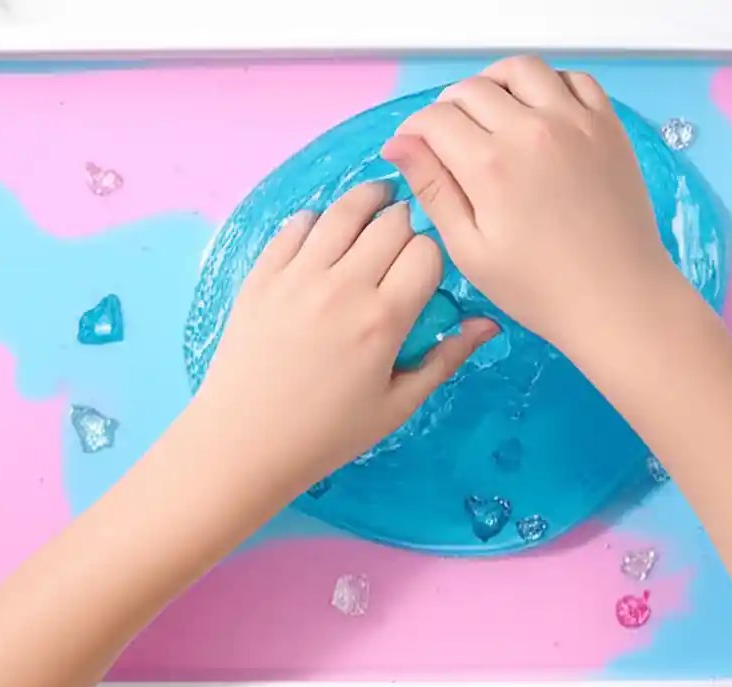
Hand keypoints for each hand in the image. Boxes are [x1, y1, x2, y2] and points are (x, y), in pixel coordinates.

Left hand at [193, 182, 497, 488]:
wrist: (243, 441)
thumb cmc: (326, 434)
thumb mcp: (396, 407)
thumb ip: (444, 360)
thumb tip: (487, 325)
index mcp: (383, 319)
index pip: (426, 252)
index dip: (433, 252)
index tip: (428, 264)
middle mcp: (343, 286)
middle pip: (391, 223)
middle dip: (406, 221)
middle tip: (405, 231)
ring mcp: (298, 276)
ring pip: (343, 212)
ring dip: (367, 201)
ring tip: (378, 199)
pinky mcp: (262, 275)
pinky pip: (295, 225)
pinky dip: (316, 219)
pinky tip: (324, 228)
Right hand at [382, 56, 688, 354]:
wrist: (618, 297)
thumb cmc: (538, 288)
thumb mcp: (470, 250)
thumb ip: (433, 189)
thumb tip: (399, 144)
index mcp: (490, 165)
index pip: (435, 119)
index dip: (413, 130)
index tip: (412, 149)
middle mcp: (531, 129)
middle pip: (472, 89)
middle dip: (447, 108)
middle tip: (447, 139)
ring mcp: (575, 121)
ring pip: (521, 69)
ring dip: (495, 83)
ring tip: (490, 112)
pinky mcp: (607, 125)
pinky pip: (573, 78)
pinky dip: (548, 84)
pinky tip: (539, 112)